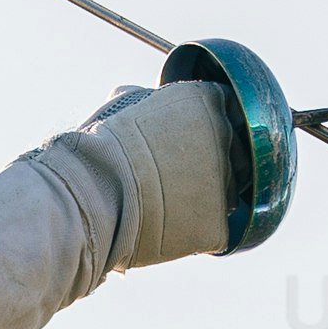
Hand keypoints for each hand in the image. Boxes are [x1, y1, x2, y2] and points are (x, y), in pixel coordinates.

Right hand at [69, 78, 243, 266]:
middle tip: (169, 176)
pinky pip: (213, 230)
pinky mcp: (218, 227)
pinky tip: (165, 225)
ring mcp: (228, 184)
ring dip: (203, 199)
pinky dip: (193, 231)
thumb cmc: (103, 147)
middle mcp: (228, 137)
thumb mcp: (125, 104)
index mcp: (209, 100)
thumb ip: (151, 99)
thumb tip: (146, 97)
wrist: (95, 193)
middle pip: (233, 154)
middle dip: (208, 165)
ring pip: (225, 195)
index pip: (225, 112)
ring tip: (162, 203)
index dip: (203, 130)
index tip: (181, 142)